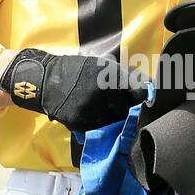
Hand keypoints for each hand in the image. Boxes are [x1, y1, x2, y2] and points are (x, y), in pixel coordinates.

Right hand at [0, 49, 147, 131]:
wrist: (44, 80)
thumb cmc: (75, 70)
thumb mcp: (100, 64)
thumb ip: (124, 75)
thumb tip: (149, 86)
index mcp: (110, 75)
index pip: (139, 89)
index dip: (145, 96)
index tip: (149, 100)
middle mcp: (103, 92)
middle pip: (128, 109)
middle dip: (127, 110)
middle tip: (122, 108)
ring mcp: (91, 109)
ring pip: (114, 122)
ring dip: (114, 120)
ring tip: (106, 113)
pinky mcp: (80, 122)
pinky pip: (98, 129)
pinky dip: (99, 126)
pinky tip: (93, 117)